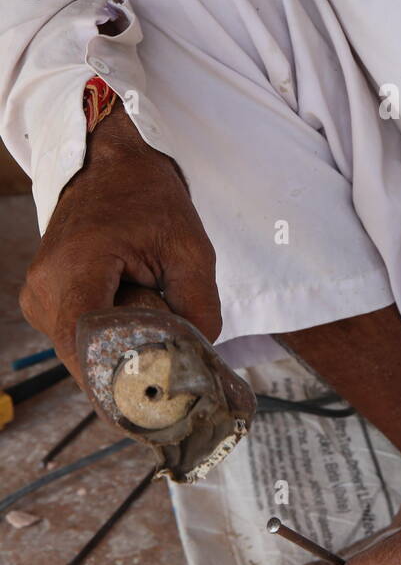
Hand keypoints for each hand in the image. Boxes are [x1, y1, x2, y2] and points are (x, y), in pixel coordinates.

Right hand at [20, 102, 220, 383]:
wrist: (107, 163)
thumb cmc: (148, 198)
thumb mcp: (191, 249)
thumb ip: (199, 308)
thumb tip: (199, 360)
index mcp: (76, 267)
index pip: (87, 346)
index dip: (119, 380)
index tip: (154, 401)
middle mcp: (44, 287)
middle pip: (87, 356)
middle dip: (130, 366)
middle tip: (173, 362)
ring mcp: (37, 296)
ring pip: (81, 351)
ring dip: (119, 347)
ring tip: (150, 312)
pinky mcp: (43, 300)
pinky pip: (77, 336)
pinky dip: (107, 336)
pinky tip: (131, 309)